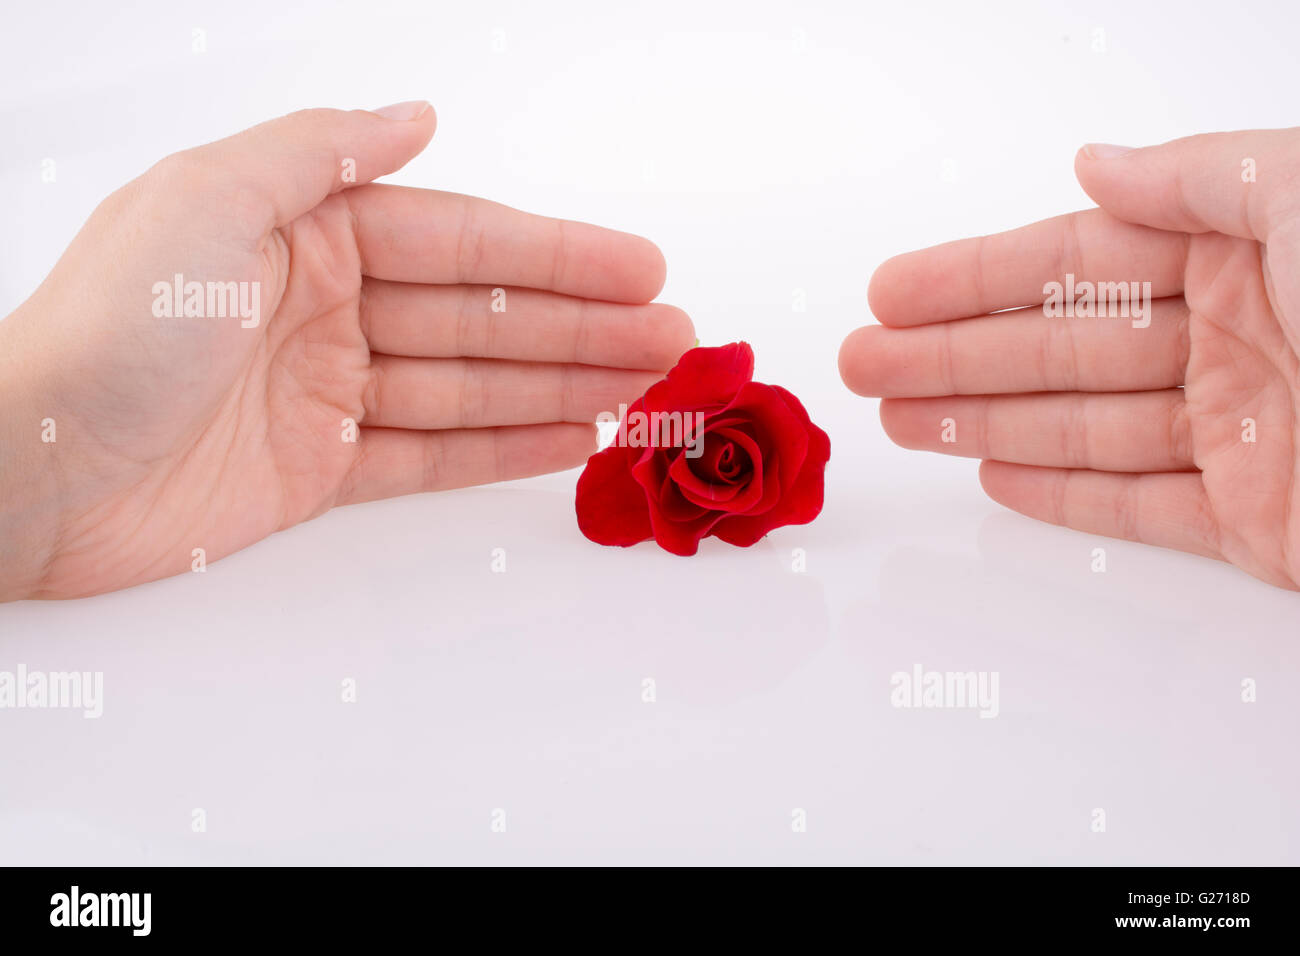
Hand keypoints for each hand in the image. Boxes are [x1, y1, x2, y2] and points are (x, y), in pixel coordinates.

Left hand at [0, 103, 692, 599]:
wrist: (29, 470)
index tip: (641, 266)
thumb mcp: (207, 200)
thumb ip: (320, 151)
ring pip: (472, 385)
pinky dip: (504, 449)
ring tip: (650, 391)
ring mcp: (329, 392)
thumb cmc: (105, 329)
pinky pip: (433, 455)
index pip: (461, 240)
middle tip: (676, 339)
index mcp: (303, 230)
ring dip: (566, 385)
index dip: (558, 254)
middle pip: (483, 315)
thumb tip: (416, 116)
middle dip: (584, 325)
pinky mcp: (321, 471)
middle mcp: (324, 305)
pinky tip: (573, 437)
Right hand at [840, 131, 1299, 589]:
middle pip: (1059, 348)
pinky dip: (1064, 495)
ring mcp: (1247, 434)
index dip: (975, 277)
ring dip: (981, 424)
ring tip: (897, 420)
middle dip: (951, 356)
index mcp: (1254, 252)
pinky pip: (1142, 506)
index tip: (894, 290)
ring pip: (1082, 426)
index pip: (1076, 262)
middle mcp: (1243, 338)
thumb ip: (1198, 175)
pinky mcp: (1262, 523)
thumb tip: (1097, 166)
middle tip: (863, 364)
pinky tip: (996, 479)